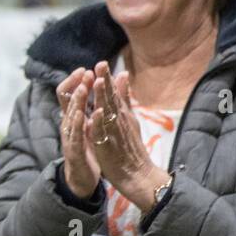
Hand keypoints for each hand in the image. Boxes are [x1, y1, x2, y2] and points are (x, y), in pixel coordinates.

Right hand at [57, 67, 99, 198]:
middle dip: (77, 86)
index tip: (85, 69)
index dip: (74, 82)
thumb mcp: (88, 127)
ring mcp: (69, 138)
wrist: (81, 177)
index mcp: (73, 119)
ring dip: (77, 101)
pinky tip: (86, 114)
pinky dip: (81, 124)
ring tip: (84, 88)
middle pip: (68, 102)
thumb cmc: (86, 150)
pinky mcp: (74, 151)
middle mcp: (68, 126)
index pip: (68, 95)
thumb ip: (88, 108)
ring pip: (70, 117)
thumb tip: (90, 89)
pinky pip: (76, 136)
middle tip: (85, 72)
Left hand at [87, 61, 168, 210]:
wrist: (138, 173)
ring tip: (99, 81)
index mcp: (121, 114)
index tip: (101, 62)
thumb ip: (125, 98)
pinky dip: (100, 123)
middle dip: (106, 81)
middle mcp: (118, 121)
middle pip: (112, 98)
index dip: (108, 78)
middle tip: (101, 64)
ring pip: (108, 113)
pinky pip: (104, 133)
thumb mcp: (129, 118)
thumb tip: (124, 76)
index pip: (113, 93)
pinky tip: (97, 113)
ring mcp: (114, 132)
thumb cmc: (130, 146)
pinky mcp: (108, 145)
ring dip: (103, 98)